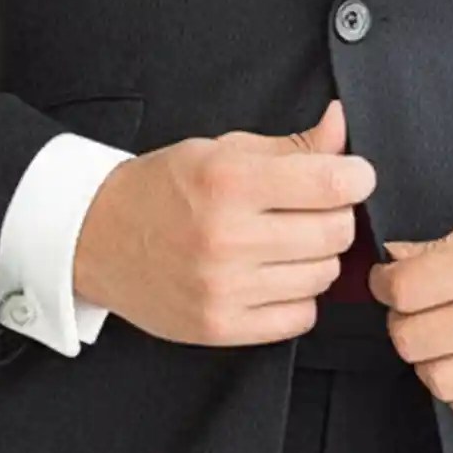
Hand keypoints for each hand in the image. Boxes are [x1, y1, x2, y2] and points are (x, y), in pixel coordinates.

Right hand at [74, 101, 375, 346]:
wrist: (96, 237)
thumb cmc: (163, 188)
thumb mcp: (222, 150)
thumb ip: (291, 145)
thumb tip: (342, 126)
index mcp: (228, 181)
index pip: (331, 184)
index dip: (356, 177)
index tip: (352, 176)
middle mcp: (226, 236)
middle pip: (335, 232)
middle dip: (336, 215)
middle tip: (312, 208)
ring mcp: (222, 287)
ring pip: (324, 275)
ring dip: (317, 257)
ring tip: (286, 242)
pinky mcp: (220, 326)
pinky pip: (301, 316)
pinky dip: (299, 296)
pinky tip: (274, 275)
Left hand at [369, 184, 452, 426]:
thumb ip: (447, 241)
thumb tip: (396, 259)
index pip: (406, 290)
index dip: (383, 284)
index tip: (388, 278)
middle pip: (413, 338)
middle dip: (399, 319)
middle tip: (410, 305)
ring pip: (439, 380)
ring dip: (425, 358)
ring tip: (437, 335)